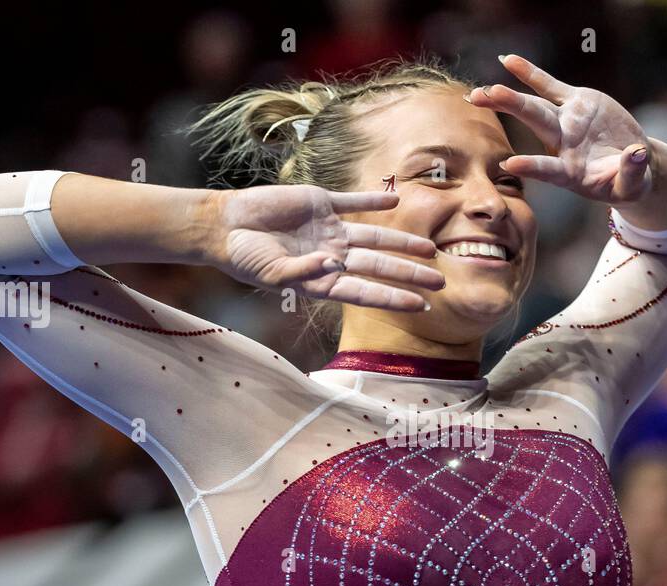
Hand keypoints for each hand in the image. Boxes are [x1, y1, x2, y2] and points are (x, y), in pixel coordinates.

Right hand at [211, 184, 444, 310]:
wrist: (225, 225)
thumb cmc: (243, 258)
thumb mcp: (270, 273)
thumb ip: (302, 272)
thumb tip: (331, 266)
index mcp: (322, 280)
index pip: (366, 291)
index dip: (393, 298)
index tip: (420, 304)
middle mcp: (332, 257)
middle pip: (379, 266)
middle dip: (410, 273)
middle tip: (441, 280)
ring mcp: (329, 230)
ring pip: (374, 237)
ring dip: (402, 242)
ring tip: (431, 248)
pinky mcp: (321, 203)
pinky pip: (353, 202)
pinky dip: (374, 200)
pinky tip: (397, 200)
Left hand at [467, 54, 654, 205]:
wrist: (631, 161)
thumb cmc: (629, 181)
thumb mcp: (634, 185)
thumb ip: (632, 173)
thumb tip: (636, 154)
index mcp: (571, 173)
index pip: (548, 169)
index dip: (532, 166)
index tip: (510, 163)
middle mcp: (562, 145)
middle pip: (534, 123)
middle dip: (510, 108)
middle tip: (481, 97)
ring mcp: (566, 122)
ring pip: (535, 105)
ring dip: (509, 95)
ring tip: (484, 88)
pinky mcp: (575, 103)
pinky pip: (549, 86)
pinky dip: (530, 73)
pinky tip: (508, 61)